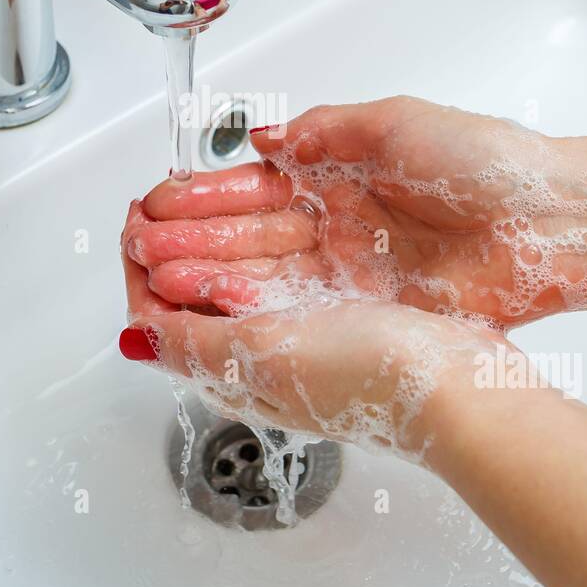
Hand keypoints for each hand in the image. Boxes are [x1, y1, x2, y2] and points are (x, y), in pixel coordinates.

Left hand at [122, 197, 507, 453]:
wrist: (457, 388)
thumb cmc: (367, 380)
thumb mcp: (263, 357)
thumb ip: (193, 343)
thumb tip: (130, 341)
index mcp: (233, 373)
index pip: (161, 321)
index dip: (138, 269)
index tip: (135, 221)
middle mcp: (261, 358)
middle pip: (195, 295)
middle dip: (171, 244)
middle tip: (156, 201)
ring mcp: (302, 338)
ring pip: (238, 277)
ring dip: (212, 237)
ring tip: (197, 197)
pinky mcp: (341, 319)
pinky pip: (285, 271)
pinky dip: (263, 239)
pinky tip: (270, 215)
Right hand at [128, 97, 586, 326]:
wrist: (548, 223)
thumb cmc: (487, 163)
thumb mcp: (397, 121)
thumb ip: (325, 129)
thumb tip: (264, 136)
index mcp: (339, 175)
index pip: (256, 188)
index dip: (206, 193)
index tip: (161, 197)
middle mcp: (336, 225)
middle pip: (248, 234)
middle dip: (191, 235)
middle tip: (140, 240)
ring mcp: (349, 271)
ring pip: (261, 274)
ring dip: (208, 273)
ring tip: (157, 274)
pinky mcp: (368, 309)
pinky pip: (295, 309)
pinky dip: (249, 306)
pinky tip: (208, 302)